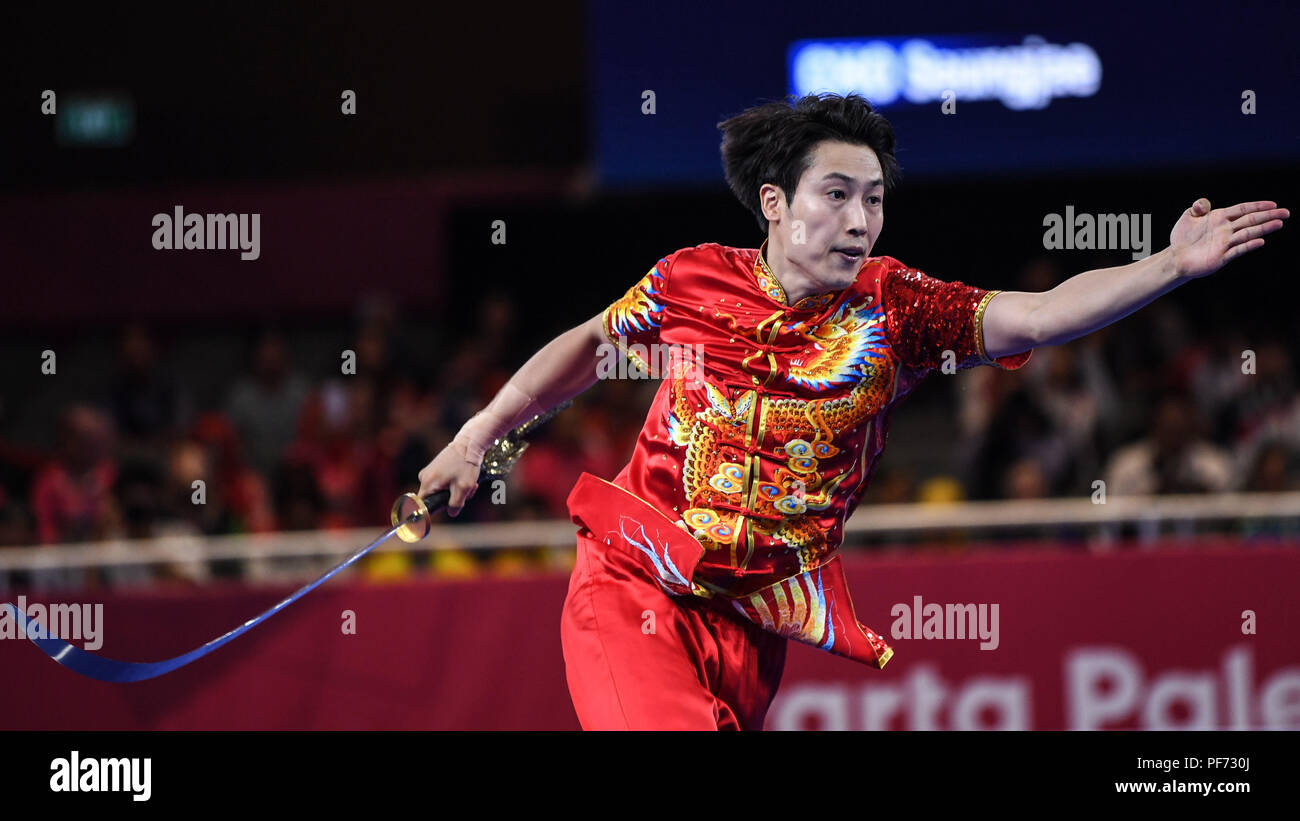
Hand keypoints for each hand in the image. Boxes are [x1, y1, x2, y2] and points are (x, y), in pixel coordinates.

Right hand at [416, 440, 482, 516]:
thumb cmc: (466, 464)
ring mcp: (430, 472)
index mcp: (427, 484)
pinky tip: (465, 477)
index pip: (424, 505)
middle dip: (453, 498)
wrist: (469, 443)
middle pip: (436, 498)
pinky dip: (455, 482)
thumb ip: (456, 504)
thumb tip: (451, 512)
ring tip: (470, 482)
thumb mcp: (464, 487)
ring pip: (442, 490)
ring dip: (457, 490)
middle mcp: (424, 478)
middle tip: (468, 492)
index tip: (448, 505)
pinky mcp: (436, 468)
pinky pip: (444, 482)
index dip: (437, 509)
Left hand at [1169, 198, 1288, 279]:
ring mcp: (1225, 243)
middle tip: (1285, 213)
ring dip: (1263, 228)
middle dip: (1268, 216)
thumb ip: (1198, 208)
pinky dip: (1248, 246)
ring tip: (1278, 224)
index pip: (1243, 209)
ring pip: (1248, 234)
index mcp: (1220, 217)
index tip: (1273, 204)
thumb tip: (1202, 204)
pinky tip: (1260, 242)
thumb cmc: (1182, 237)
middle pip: (1250, 220)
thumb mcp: (1188, 217)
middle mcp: (1226, 229)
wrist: (1176, 257)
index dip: (1257, 206)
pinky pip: (1237, 250)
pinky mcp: (1222, 257)